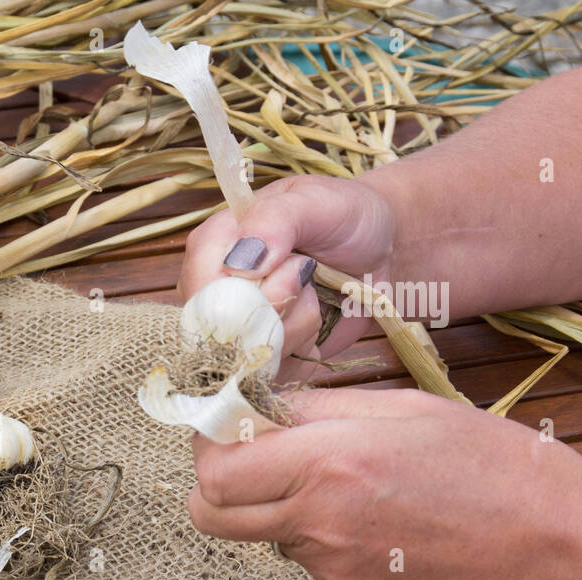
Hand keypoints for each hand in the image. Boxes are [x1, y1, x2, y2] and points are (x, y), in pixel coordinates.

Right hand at [179, 175, 398, 376]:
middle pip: (223, 330)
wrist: (379, 249)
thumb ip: (274, 221)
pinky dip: (305, 352)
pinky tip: (317, 322)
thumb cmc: (343, 217)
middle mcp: (212, 290)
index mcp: (213, 246)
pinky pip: (273, 375)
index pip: (202, 285)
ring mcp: (233, 327)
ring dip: (297, 330)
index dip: (249, 290)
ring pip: (249, 357)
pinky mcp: (260, 357)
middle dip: (280, 311)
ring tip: (316, 296)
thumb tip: (239, 263)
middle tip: (310, 279)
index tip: (297, 267)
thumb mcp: (314, 202)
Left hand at [187, 387, 581, 579]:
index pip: (214, 471)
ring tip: (343, 482)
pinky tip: (374, 517)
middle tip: (256, 455)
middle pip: (211, 514)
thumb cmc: (493, 466)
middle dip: (220, 482)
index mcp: (327, 466)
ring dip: (275, 504)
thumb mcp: (404, 409)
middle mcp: (318, 525)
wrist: (557, 546)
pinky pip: (306, 558)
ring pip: (261, 533)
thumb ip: (317, 410)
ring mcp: (332, 570)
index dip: (209, 445)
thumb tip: (259, 406)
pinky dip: (319, 534)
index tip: (228, 425)